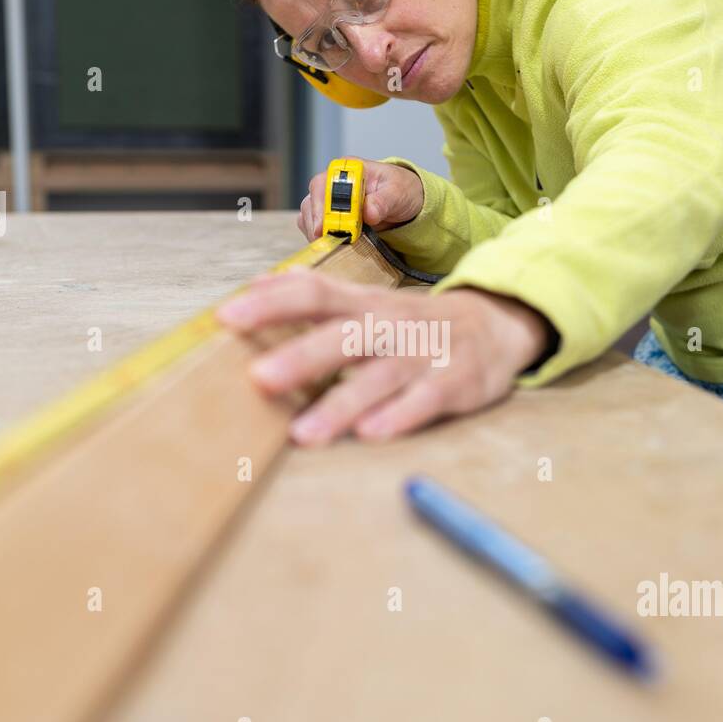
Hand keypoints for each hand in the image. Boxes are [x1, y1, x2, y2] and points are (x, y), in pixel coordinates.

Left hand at [217, 269, 548, 443]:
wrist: (497, 324)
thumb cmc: (413, 324)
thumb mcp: (367, 303)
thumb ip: (314, 298)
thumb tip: (254, 286)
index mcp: (364, 306)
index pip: (313, 295)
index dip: (270, 303)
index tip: (226, 317)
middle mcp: (391, 327)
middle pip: (343, 337)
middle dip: (301, 357)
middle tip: (258, 379)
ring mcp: (423, 356)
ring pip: (379, 378)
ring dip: (340, 405)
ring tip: (303, 433)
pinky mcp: (454, 384)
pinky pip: (425, 402)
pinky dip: (399, 417)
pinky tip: (371, 435)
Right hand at [297, 160, 423, 241]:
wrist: (406, 202)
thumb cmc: (400, 190)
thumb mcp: (398, 192)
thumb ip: (383, 201)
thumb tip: (369, 212)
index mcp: (347, 171)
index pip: (323, 184)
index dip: (320, 205)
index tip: (324, 225)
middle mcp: (332, 184)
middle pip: (311, 202)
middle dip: (317, 223)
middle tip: (327, 241)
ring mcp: (328, 202)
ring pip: (309, 217)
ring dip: (317, 233)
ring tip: (331, 246)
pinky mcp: (329, 218)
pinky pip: (315, 228)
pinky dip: (320, 238)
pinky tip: (333, 246)